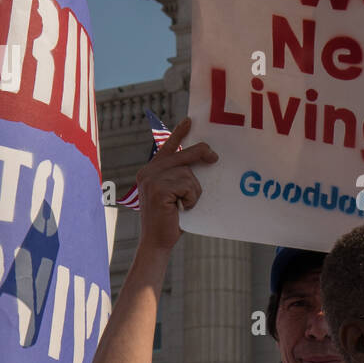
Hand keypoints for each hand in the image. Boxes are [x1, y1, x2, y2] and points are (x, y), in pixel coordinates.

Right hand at [136, 117, 217, 252]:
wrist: (157, 242)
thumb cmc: (170, 220)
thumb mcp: (175, 194)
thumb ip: (180, 178)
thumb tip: (203, 160)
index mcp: (151, 171)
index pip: (168, 148)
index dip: (179, 133)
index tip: (190, 121)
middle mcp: (148, 171)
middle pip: (183, 156)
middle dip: (201, 154)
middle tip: (215, 157)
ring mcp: (152, 179)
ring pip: (189, 174)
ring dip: (193, 191)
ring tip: (184, 205)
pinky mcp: (159, 189)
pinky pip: (188, 186)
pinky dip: (190, 198)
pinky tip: (181, 209)